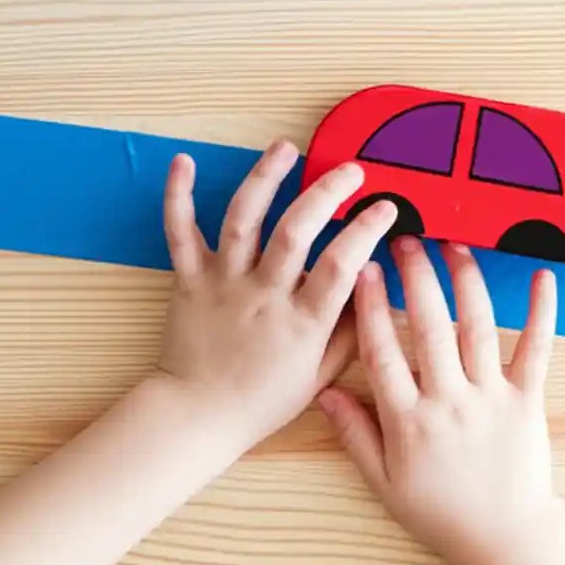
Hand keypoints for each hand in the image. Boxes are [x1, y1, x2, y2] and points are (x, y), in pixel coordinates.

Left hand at [157, 141, 396, 451]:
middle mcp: (263, 296)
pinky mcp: (189, 280)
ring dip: (266, 178)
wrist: (197, 415)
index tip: (386, 206)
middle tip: (350, 169)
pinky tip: (184, 162)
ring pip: (244, 219)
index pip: (341, 265)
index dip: (367, 230)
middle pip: (297, 231)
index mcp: (301, 323)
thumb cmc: (262, 400)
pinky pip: (180, 232)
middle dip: (328, 192)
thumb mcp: (320, 375)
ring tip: (286, 148)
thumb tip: (372, 285)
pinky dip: (179, 195)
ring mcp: (224, 284)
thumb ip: (349, 331)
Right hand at [318, 236, 559, 560]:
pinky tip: (540, 277)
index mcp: (408, 420)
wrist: (504, 537)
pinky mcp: (527, 400)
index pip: (382, 352)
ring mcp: (491, 398)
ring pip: (475, 328)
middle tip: (405, 240)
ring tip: (452, 244)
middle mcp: (449, 401)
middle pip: (428, 327)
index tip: (362, 269)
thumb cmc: (441, 512)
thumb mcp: (384, 481)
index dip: (370, 307)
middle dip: (415, 277)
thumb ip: (355, 434)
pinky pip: (536, 350)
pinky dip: (540, 313)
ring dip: (464, 281)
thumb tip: (325, 392)